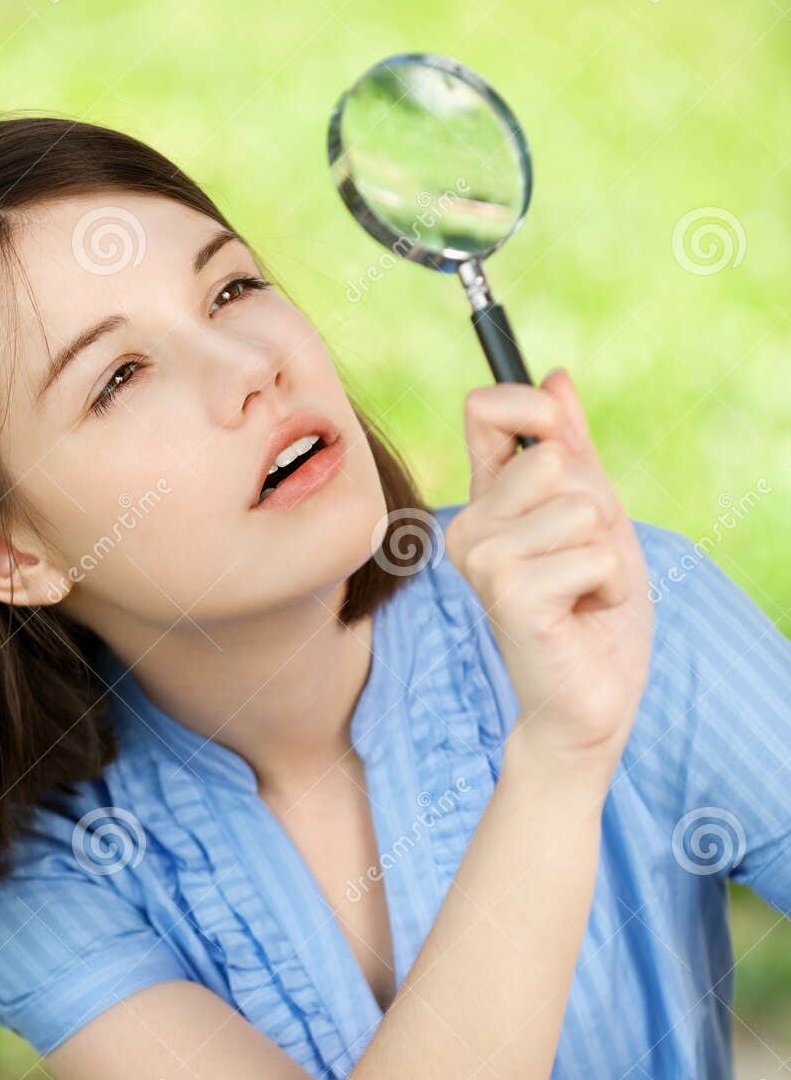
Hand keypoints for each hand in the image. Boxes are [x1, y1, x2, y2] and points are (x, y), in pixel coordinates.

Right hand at [446, 369, 651, 770]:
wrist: (589, 702)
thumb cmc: (590, 614)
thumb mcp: (593, 515)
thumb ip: (573, 449)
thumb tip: (557, 377)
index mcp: (485, 501)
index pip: (487, 410)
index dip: (536, 410)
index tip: (564, 444)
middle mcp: (469, 528)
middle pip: (553, 459)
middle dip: (596, 508)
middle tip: (581, 561)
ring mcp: (483, 562)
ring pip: (582, 508)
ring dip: (606, 553)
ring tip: (583, 592)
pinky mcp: (510, 597)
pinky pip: (596, 556)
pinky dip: (610, 586)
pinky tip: (585, 614)